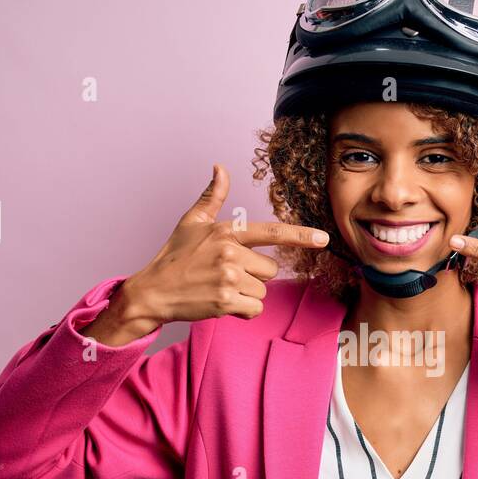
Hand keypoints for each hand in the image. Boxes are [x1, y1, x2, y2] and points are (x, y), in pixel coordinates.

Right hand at [87, 164, 329, 343]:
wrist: (153, 291)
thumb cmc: (175, 256)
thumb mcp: (192, 222)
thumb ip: (212, 196)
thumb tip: (220, 167)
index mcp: (227, 232)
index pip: (272, 232)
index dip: (301, 235)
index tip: (324, 238)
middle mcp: (230, 252)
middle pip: (271, 270)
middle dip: (254, 276)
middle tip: (224, 275)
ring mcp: (228, 277)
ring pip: (263, 290)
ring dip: (247, 294)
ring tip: (219, 288)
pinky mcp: (226, 301)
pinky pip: (255, 308)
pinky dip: (242, 311)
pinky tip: (221, 303)